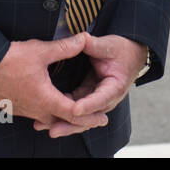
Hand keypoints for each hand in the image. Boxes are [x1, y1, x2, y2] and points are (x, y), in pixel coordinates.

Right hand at [0, 33, 107, 133]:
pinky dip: (49, 113)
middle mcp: (35, 109)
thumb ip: (65, 47)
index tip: (103, 118)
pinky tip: (50, 104)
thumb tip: (83, 39)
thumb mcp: (40, 50)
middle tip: (95, 119)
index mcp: (45, 98)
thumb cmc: (8, 60)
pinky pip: (36, 114)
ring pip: (49, 119)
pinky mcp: (15, 106)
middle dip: (80, 120)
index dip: (90, 116)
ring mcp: (24, 110)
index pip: (73, 113)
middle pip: (63, 120)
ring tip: (75, 112)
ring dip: (63, 117)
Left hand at [32, 34, 148, 137]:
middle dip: (70, 123)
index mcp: (115, 87)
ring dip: (62, 123)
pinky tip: (44, 118)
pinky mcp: (87, 98)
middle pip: (88, 116)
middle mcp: (106, 99)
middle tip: (53, 130)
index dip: (87, 105)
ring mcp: (96, 101)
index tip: (73, 110)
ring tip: (42, 126)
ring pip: (79, 117)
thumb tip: (82, 39)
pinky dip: (61, 113)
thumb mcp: (109, 45)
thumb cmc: (121, 50)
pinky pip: (73, 109)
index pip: (100, 99)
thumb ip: (94, 44)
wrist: (128, 55)